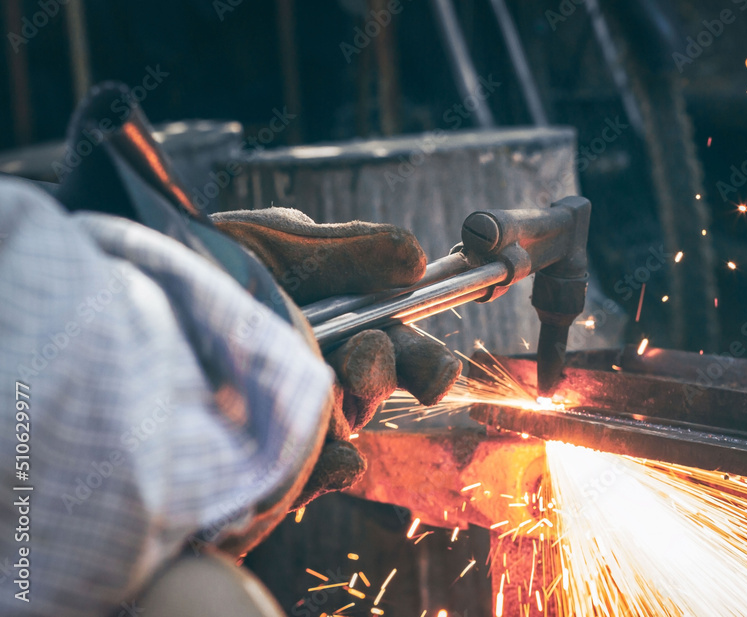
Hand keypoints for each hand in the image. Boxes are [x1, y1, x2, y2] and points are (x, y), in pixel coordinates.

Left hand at [211, 207, 461, 505]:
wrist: (118, 309)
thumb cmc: (193, 263)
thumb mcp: (272, 243)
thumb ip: (345, 252)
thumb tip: (416, 257)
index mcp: (336, 317)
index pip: (397, 343)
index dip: (424, 363)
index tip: (435, 377)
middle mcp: (320, 365)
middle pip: (383, 387)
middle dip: (388, 380)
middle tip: (362, 374)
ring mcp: (291, 411)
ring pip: (348, 426)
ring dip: (346, 412)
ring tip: (321, 397)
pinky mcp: (263, 456)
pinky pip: (309, 473)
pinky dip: (329, 467)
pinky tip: (330, 457)